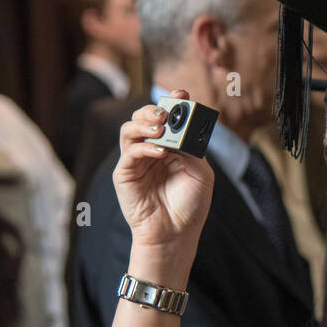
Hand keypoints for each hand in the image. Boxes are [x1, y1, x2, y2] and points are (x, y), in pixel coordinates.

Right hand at [113, 93, 214, 250]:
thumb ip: (193, 149)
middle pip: (144, 118)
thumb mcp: (201, 173)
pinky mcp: (125, 174)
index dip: (173, 103)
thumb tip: (183, 129)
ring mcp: (136, 160)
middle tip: (165, 111)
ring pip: (130, 129)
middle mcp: (152, 149)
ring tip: (160, 127)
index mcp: (171, 146)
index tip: (181, 93)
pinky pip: (130, 153)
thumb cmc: (190, 205)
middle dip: (154, 109)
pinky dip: (144, 148)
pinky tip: (160, 152)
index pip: (169, 118)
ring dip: (144, 124)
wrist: (175, 233)